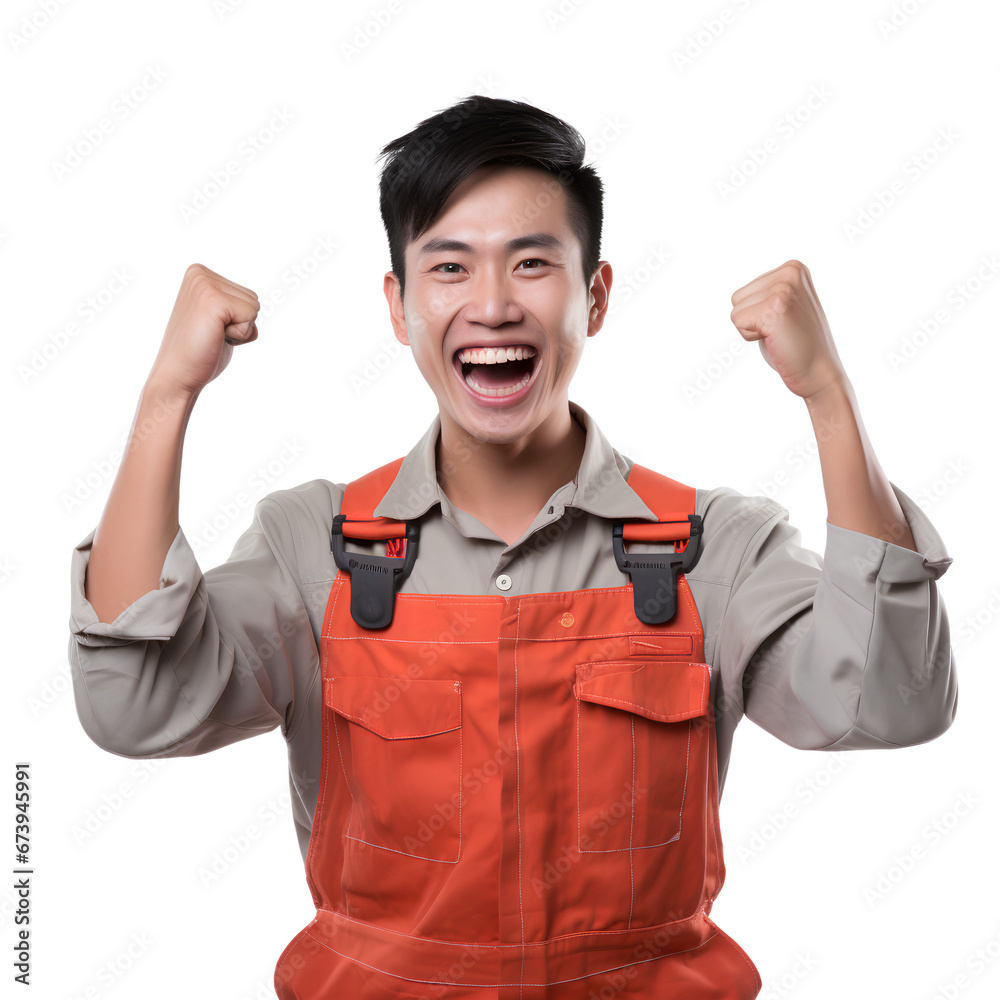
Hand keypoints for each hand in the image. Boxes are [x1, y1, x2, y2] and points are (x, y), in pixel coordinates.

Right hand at [148, 263, 260, 396]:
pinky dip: (241, 335)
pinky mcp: (213, 301)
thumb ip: (231, 304)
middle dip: (240, 324)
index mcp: (198, 274)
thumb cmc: (199, 352)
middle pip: (253, 298)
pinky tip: (216, 338)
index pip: (247, 294)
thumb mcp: (217, 318)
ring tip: (212, 335)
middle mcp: (199, 274)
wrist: (177, 376)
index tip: (211, 328)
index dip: (238, 319)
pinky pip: (251, 317)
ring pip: (254, 307)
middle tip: (212, 334)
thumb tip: (256, 301)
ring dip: (240, 330)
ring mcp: (204, 285)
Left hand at [729, 259, 846, 398]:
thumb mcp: (786, 306)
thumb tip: (739, 295)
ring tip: (779, 334)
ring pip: (736, 310)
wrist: (819, 372)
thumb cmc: (798, 344)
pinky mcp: (774, 308)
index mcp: (793, 268)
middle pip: (737, 298)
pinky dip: (750, 337)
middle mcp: (790, 272)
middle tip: (781, 331)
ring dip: (753, 328)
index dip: (757, 313)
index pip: (745, 291)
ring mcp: (784, 288)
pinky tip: (776, 339)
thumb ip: (768, 292)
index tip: (783, 322)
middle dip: (753, 320)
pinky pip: (737, 321)